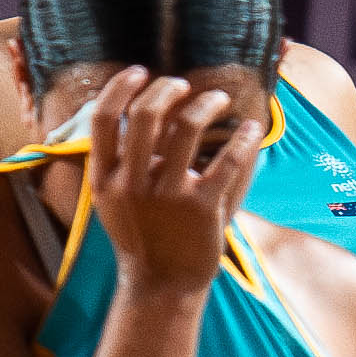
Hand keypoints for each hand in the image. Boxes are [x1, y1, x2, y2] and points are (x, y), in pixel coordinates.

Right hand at [79, 67, 259, 300]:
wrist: (161, 286)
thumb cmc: (141, 237)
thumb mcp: (115, 201)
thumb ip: (123, 161)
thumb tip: (142, 110)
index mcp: (105, 180)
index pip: (104, 119)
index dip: (121, 88)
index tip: (140, 71)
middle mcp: (132, 184)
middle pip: (146, 113)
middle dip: (168, 88)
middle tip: (184, 85)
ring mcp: (167, 195)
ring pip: (187, 126)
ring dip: (208, 103)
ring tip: (219, 100)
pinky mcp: (202, 207)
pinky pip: (227, 159)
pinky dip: (244, 138)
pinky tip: (251, 129)